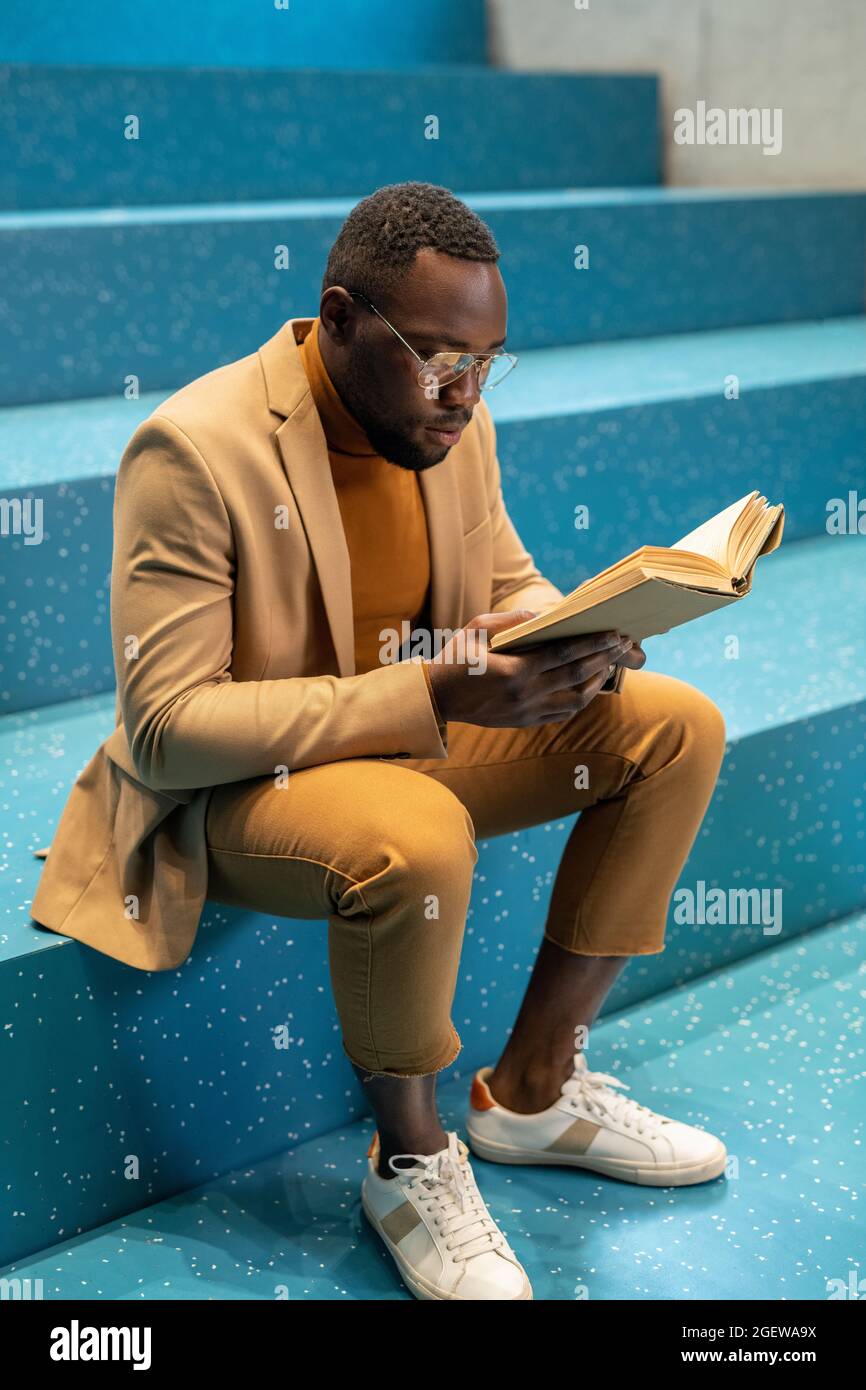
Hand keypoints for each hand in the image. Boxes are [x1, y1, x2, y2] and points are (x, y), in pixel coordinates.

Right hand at [426, 610, 643, 727]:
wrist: (437, 699)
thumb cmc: (455, 658)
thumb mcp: (475, 630)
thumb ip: (509, 621)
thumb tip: (541, 615)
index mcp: (513, 671)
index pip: (563, 655)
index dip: (592, 644)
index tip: (613, 634)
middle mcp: (524, 695)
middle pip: (576, 675)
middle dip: (603, 657)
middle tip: (623, 643)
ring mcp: (526, 712)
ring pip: (575, 700)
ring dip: (597, 682)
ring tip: (610, 664)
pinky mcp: (524, 721)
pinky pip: (562, 713)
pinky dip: (580, 699)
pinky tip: (588, 685)